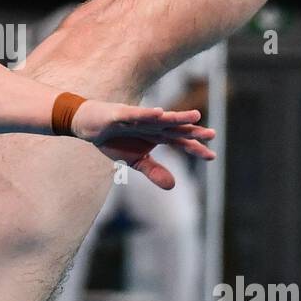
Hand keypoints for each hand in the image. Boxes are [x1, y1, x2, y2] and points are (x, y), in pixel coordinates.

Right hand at [70, 102, 215, 190]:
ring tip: (196, 116)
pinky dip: (147, 113)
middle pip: (176, 128)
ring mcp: (138, 118)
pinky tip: (160, 113)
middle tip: (212, 135)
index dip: (195, 148)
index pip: (180, 142)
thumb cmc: (113, 139)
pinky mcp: (121, 114)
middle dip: (193, 131)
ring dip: (178, 117)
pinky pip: (137, 114)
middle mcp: (151, 124)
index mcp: (156, 135)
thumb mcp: (134, 161)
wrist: (88, 125)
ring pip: (161, 118)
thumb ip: (153, 171)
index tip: (212, 156)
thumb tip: (173, 186)